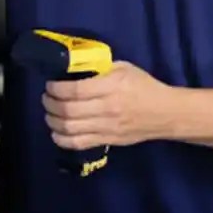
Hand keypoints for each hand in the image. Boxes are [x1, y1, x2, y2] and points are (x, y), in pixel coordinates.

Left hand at [41, 61, 172, 150]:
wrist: (166, 113)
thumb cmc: (144, 86)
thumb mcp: (124, 68)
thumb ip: (100, 68)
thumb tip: (75, 69)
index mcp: (111, 87)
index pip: (74, 90)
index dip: (56, 88)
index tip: (50, 85)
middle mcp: (106, 109)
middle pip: (68, 110)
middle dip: (50, 104)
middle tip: (46, 98)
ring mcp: (106, 127)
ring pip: (69, 129)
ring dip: (53, 121)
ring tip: (49, 113)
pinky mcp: (108, 140)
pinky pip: (78, 144)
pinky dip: (61, 139)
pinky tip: (56, 132)